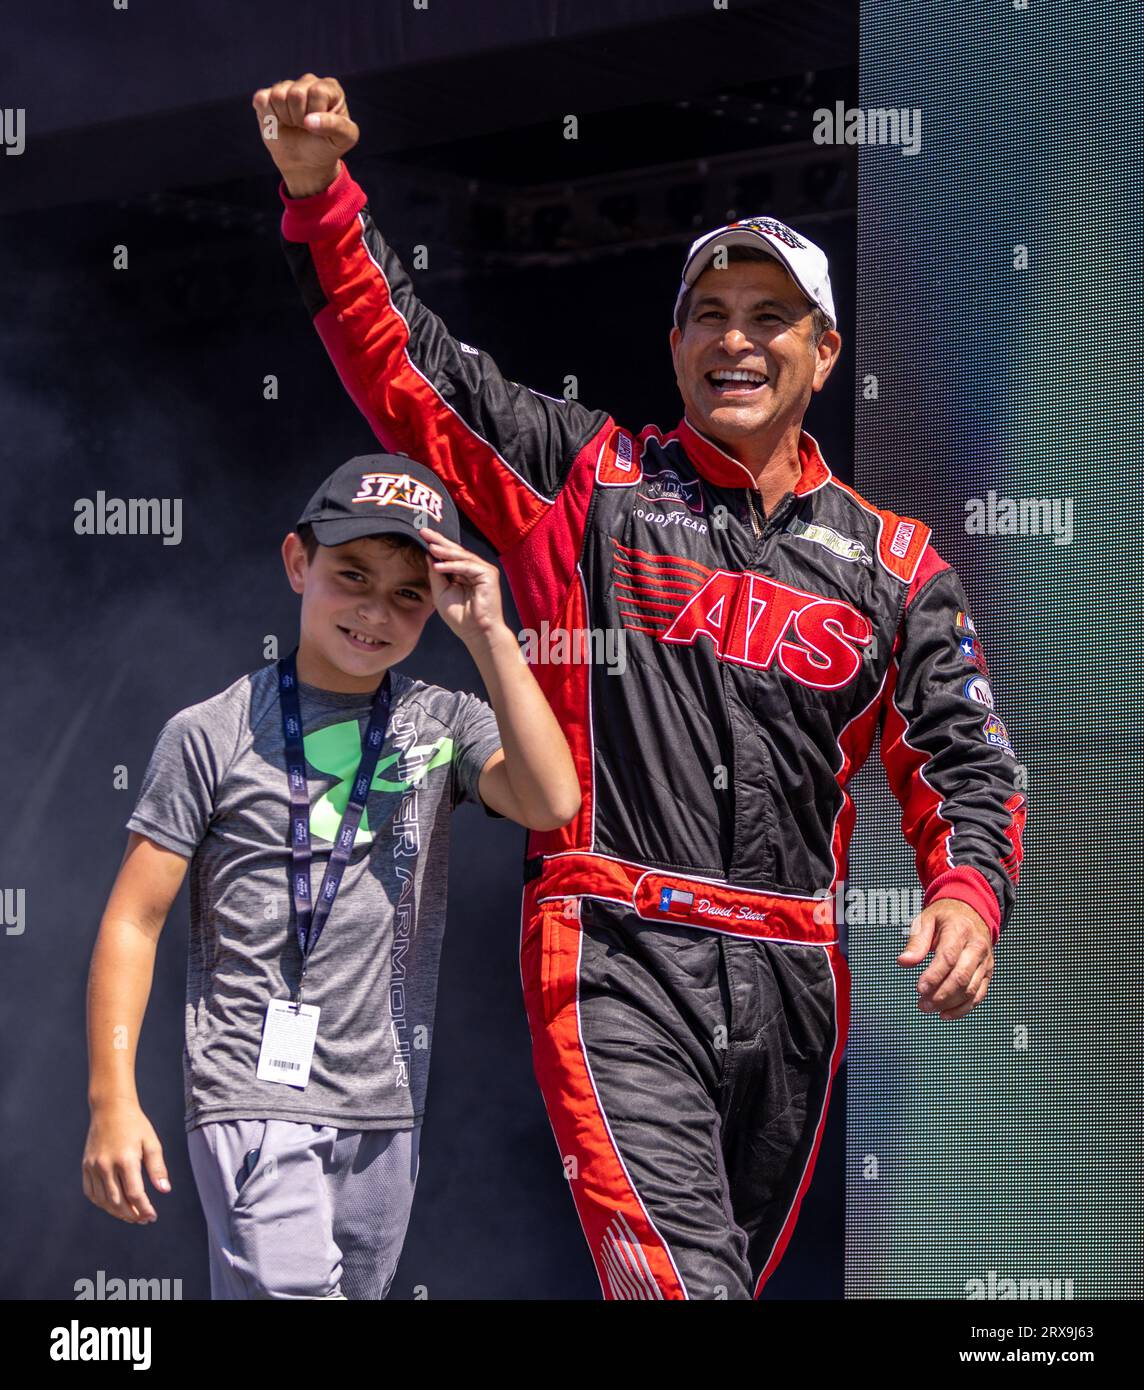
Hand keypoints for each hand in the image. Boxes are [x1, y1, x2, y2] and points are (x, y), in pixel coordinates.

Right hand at [82, 1099, 169, 1223]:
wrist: (110, 1108)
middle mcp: (106, 1165)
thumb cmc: (135, 1125)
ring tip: (131, 1215)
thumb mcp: (151, 1142)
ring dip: (117, 1212)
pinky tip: (114, 1205)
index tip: (152, 1216)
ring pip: (103, 1200)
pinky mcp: (85, 1166)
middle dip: (131, 1215)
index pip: (135, 1194)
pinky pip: (91, 1192)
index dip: (143, 1209)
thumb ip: (157, 1168)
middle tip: (143, 1219)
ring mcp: (93, 1166)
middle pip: (117, 1201)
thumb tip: (164, 1191)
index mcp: (126, 1159)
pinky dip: (102, 1203)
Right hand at [251, 73, 358, 196]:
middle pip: (296, 94)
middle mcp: (308, 81)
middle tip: (305, 128)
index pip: (317, 92)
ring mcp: (286, 87)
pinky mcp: (267, 96)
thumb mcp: (344, 140)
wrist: (306, 162)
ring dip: (285, 118)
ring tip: (294, 124)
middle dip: (299, 118)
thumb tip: (308, 121)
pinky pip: (261, 100)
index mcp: (330, 87)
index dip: (316, 115)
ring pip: (278, 96)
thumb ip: (337, 127)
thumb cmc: (327, 146)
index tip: (320, 126)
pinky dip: (269, 118)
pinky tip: (280, 122)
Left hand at [420, 528, 506, 645]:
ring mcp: (483, 571)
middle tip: (424, 531)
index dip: (436, 545)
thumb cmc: (460, 617)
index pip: (449, 555)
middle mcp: (474, 569)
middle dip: (439, 541)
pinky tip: (438, 566)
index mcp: (464, 573)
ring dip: (444, 551)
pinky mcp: (489, 575)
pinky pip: (468, 566)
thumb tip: (428, 555)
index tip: (421, 535)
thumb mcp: (440, 592)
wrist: (476, 632)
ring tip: (430, 546)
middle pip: (456, 551)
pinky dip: (452, 565)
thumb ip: (436, 574)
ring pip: (462, 556)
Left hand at [897, 901, 994, 1019]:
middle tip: (922, 1004)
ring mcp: (984, 961)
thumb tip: (903, 962)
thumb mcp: (926, 920)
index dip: (934, 976)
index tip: (919, 989)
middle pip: (961, 977)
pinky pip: (978, 995)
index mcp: (960, 930)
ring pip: (971, 990)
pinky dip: (962, 1009)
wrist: (971, 913)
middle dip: (940, 995)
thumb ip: (915, 942)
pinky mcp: (987, 973)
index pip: (948, 957)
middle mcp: (976, 947)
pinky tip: (945, 1013)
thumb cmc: (946, 918)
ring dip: (949, 1004)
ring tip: (929, 1008)